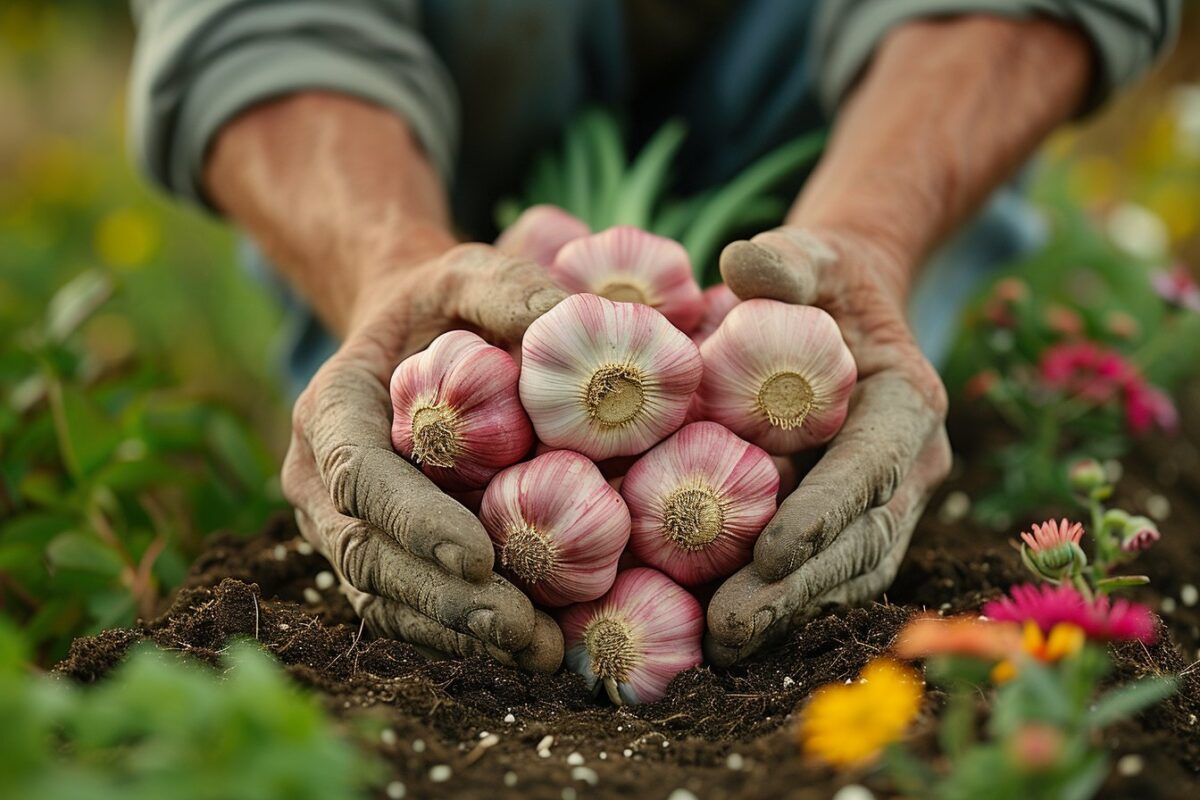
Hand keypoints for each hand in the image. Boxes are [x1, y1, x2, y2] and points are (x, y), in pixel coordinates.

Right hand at [281, 244, 566, 671]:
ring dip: (456, 631)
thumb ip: (511, 291)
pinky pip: (407, 606)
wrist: (409, 335)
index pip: (358, 475)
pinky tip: (526, 647)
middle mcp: (321, 480)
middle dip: (444, 598)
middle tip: (521, 628)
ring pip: (386, 595)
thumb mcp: (471, 274)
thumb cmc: (442, 305)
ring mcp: (343, 526)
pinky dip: (459, 633)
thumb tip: (578, 325)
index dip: (413, 521)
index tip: (479, 555)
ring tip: (537, 651)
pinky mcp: (378, 554)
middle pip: (370, 554)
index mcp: (332, 411)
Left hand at [705, 227, 951, 666]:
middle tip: (730, 629)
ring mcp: (888, 504)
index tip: (770, 553)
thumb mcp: (808, 258)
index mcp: (907, 404)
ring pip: (849, 573)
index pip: (870, 468)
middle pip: (861, 541)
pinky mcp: (856, 525)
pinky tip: (728, 631)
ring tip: (722, 648)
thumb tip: (744, 266)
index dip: (824, 513)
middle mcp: (911, 466)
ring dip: (790, 613)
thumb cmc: (822, 282)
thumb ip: (784, 262)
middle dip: (798, 589)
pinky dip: (788, 605)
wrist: (845, 312)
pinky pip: (830, 575)